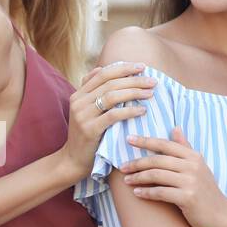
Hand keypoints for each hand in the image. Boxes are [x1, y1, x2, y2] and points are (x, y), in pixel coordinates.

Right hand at [57, 62, 156, 181]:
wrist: (73, 160)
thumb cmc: (85, 135)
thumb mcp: (84, 110)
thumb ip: (91, 90)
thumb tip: (101, 68)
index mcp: (78, 94)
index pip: (103, 74)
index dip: (123, 68)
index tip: (142, 67)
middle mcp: (78, 102)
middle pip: (110, 83)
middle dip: (134, 80)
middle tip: (153, 81)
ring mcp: (82, 115)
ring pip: (112, 96)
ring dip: (134, 93)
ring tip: (150, 93)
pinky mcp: (89, 130)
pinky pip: (113, 115)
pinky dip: (129, 111)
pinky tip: (142, 110)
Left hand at [119, 128, 226, 226]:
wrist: (221, 215)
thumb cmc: (206, 191)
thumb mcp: (199, 166)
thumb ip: (185, 148)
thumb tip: (175, 127)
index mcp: (194, 156)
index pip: (165, 144)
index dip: (146, 141)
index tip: (129, 139)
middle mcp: (193, 166)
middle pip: (158, 160)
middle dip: (137, 162)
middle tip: (122, 167)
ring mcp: (191, 182)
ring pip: (157, 175)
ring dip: (138, 178)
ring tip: (127, 180)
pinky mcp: (187, 197)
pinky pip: (160, 192)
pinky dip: (146, 192)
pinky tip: (137, 193)